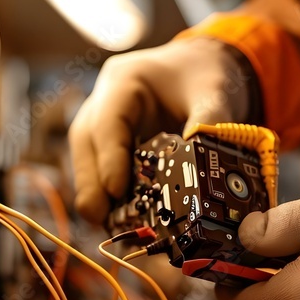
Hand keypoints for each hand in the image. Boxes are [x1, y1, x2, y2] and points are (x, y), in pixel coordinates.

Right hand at [68, 38, 255, 223]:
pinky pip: (100, 174)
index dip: (109, 157)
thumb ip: (209, 125)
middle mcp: (102, 103)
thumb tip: (204, 168)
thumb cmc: (204, 76)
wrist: (201, 70)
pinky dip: (110, 200)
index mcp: (124, 81)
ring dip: (98, 197)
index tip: (116, 189)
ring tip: (114, 229)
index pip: (107, 122)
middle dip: (92, 185)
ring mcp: (100, 127)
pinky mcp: (107, 148)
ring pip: (86, 164)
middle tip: (102, 220)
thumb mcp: (214, 93)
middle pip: (85, 146)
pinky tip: (124, 224)